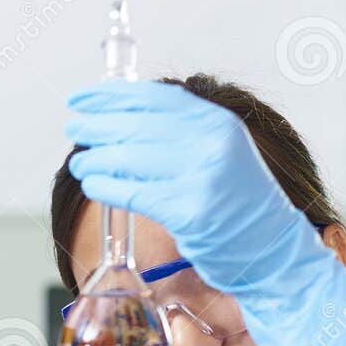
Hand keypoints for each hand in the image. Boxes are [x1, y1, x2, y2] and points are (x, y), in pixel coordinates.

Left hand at [66, 80, 345, 345]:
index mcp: (218, 122)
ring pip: (131, 158)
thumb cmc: (238, 206)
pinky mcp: (190, 212)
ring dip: (96, 157)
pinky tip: (92, 183)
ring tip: (79, 160)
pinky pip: (134, 193)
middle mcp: (212, 142)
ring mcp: (202, 176)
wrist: (272, 250)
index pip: (154, 98)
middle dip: (97, 123)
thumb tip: (124, 119)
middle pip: (137, 124)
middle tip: (72, 124)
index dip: (112, 95)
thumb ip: (182, 134)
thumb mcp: (219, 154)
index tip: (84, 98)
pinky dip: (107, 186)